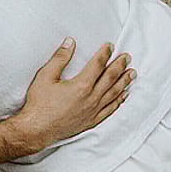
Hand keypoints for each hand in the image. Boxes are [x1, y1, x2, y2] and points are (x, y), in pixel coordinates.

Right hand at [8, 39, 134, 153]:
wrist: (38, 128)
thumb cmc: (40, 103)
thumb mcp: (45, 76)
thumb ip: (59, 58)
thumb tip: (69, 43)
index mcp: (81, 85)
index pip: (97, 65)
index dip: (104, 54)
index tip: (110, 46)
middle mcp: (92, 98)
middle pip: (110, 78)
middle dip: (119, 66)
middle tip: (127, 57)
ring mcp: (94, 110)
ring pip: (114, 93)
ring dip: (124, 82)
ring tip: (132, 73)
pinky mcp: (92, 120)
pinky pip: (111, 109)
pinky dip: (119, 101)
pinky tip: (123, 95)